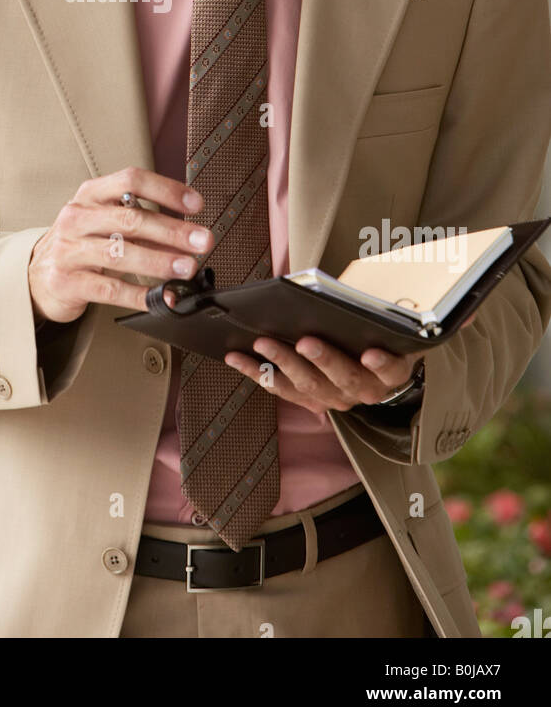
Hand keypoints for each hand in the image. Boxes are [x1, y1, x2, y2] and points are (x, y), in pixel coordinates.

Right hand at [27, 168, 212, 323]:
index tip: (195, 204)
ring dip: (159, 261)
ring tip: (185, 268)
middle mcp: (77, 217)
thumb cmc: (79, 244)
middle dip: (172, 231)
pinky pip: (110, 289)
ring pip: (121, 253)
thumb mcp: (104, 223)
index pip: (131, 180)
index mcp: (90, 194)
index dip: (166, 190)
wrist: (36, 276)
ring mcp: (69, 250)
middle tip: (202, 241)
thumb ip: (140, 224)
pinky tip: (159, 298)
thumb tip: (186, 235)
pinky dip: (139, 295)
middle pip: (131, 219)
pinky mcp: (67, 282)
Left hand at [223, 311, 476, 413]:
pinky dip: (255, 373)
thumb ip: (440, 321)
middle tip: (303, 339)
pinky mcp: (306, 397)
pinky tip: (235, 356)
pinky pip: (278, 388)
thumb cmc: (392, 341)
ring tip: (260, 343)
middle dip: (322, 360)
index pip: (391, 370)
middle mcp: (363, 391)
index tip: (372, 352)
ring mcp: (332, 398)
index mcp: (393, 373)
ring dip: (282, 365)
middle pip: (342, 380)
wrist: (380, 376)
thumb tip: (472, 308)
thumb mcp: (417, 333)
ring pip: (307, 387)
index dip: (382, 363)